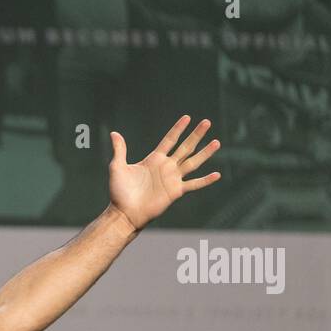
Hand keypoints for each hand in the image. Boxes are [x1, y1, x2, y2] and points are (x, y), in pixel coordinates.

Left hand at [108, 115, 219, 230]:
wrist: (124, 213)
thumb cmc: (119, 192)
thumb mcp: (117, 167)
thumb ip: (119, 150)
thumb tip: (114, 133)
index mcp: (154, 159)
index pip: (169, 140)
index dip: (178, 129)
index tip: (187, 117)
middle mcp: (166, 167)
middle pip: (185, 147)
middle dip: (196, 135)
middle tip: (207, 122)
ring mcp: (172, 179)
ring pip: (193, 162)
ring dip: (205, 153)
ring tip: (217, 142)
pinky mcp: (175, 192)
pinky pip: (193, 184)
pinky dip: (205, 181)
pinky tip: (217, 175)